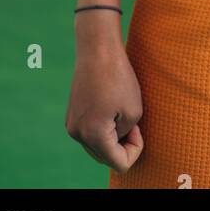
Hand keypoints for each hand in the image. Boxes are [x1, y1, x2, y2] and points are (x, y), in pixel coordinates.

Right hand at [66, 41, 144, 173]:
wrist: (96, 47)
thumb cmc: (118, 76)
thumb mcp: (134, 111)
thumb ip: (127, 135)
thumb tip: (116, 139)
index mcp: (93, 135)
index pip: (118, 163)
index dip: (135, 150)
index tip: (138, 127)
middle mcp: (77, 134)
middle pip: (105, 157)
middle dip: (122, 146)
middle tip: (133, 123)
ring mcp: (71, 124)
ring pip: (97, 146)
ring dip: (112, 138)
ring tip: (122, 114)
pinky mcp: (71, 114)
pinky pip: (90, 132)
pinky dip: (102, 129)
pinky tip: (111, 109)